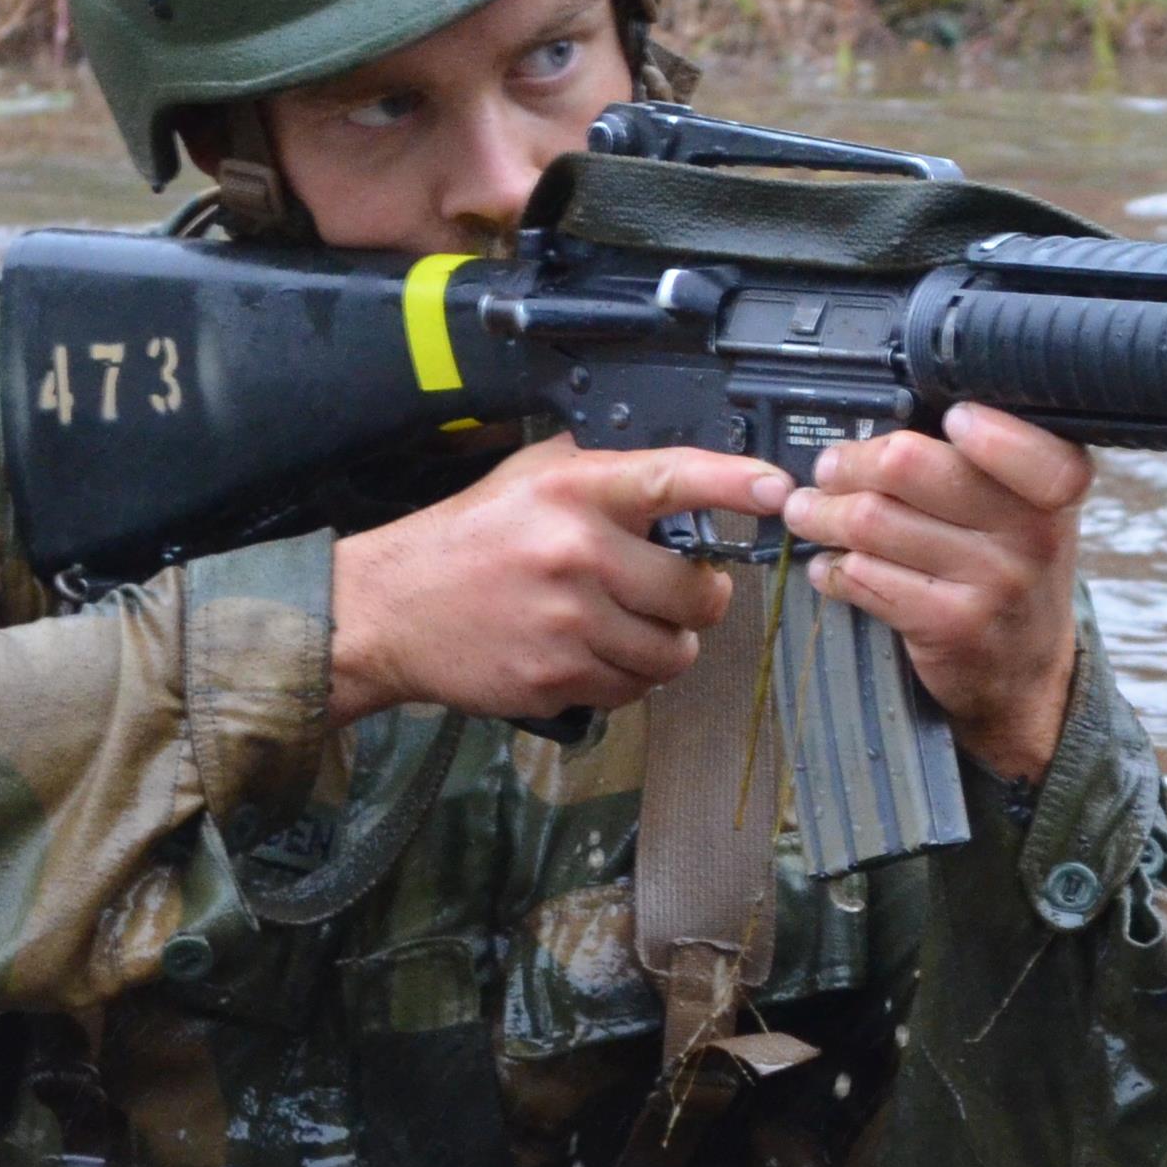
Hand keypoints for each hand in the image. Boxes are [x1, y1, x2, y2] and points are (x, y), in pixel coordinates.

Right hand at [327, 438, 790, 726]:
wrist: (388, 612)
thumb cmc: (469, 539)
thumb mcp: (530, 479)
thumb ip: (608, 476)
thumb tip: (694, 479)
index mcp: (574, 492)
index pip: (673, 479)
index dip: (734, 484)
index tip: (778, 490)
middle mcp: (576, 553)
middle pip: (697, 592)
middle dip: (699, 598)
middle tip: (676, 592)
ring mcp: (568, 623)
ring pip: (674, 653)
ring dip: (663, 645)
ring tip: (625, 625)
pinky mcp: (555, 679)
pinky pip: (631, 690)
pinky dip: (623, 679)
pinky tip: (588, 653)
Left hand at [781, 408, 1089, 783]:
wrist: (1024, 668)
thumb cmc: (1009, 567)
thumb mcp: (1026, 508)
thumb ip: (976, 462)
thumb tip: (873, 427)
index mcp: (1056, 488)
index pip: (1023, 445)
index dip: (983, 429)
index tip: (949, 421)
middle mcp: (1033, 532)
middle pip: (908, 465)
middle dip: (850, 463)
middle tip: (829, 469)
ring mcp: (994, 582)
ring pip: (870, 521)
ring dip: (821, 514)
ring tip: (808, 512)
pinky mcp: (951, 624)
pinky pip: (863, 577)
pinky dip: (832, 567)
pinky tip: (831, 565)